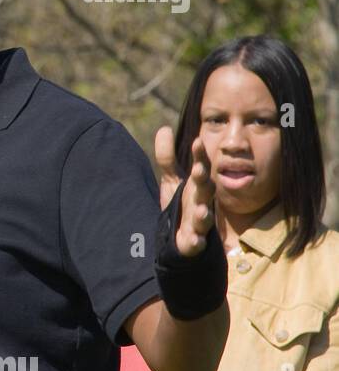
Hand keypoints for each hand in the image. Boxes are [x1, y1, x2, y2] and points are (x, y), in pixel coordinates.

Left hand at [154, 126, 215, 255]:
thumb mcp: (172, 179)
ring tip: (202, 211)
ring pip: (204, 217)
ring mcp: (199, 222)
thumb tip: (164, 128)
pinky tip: (193, 240)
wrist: (181, 236)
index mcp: (197, 186)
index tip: (197, 141)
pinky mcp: (194, 240)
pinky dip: (195, 241)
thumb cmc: (181, 204)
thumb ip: (167, 157)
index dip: (200, 155)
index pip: (201, 167)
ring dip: (204, 214)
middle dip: (204, 181)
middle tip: (200, 170)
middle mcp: (201, 201)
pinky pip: (196, 241)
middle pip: (205, 189)